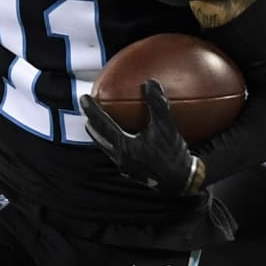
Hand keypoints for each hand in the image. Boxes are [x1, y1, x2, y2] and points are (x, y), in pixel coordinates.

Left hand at [80, 79, 203, 195]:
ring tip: (100, 124)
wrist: (182, 183)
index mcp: (124, 148)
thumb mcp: (167, 127)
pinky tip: (125, 138)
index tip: (84, 98)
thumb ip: (157, 104)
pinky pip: (118, 153)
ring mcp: (126, 167)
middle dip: (92, 124)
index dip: (92, 110)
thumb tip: (150, 83)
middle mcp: (120, 159)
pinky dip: (115, 142)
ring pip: (107, 147)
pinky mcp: (133, 172)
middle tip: (88, 111)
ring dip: (102, 134)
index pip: (102, 125)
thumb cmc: (173, 155)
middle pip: (99, 138)